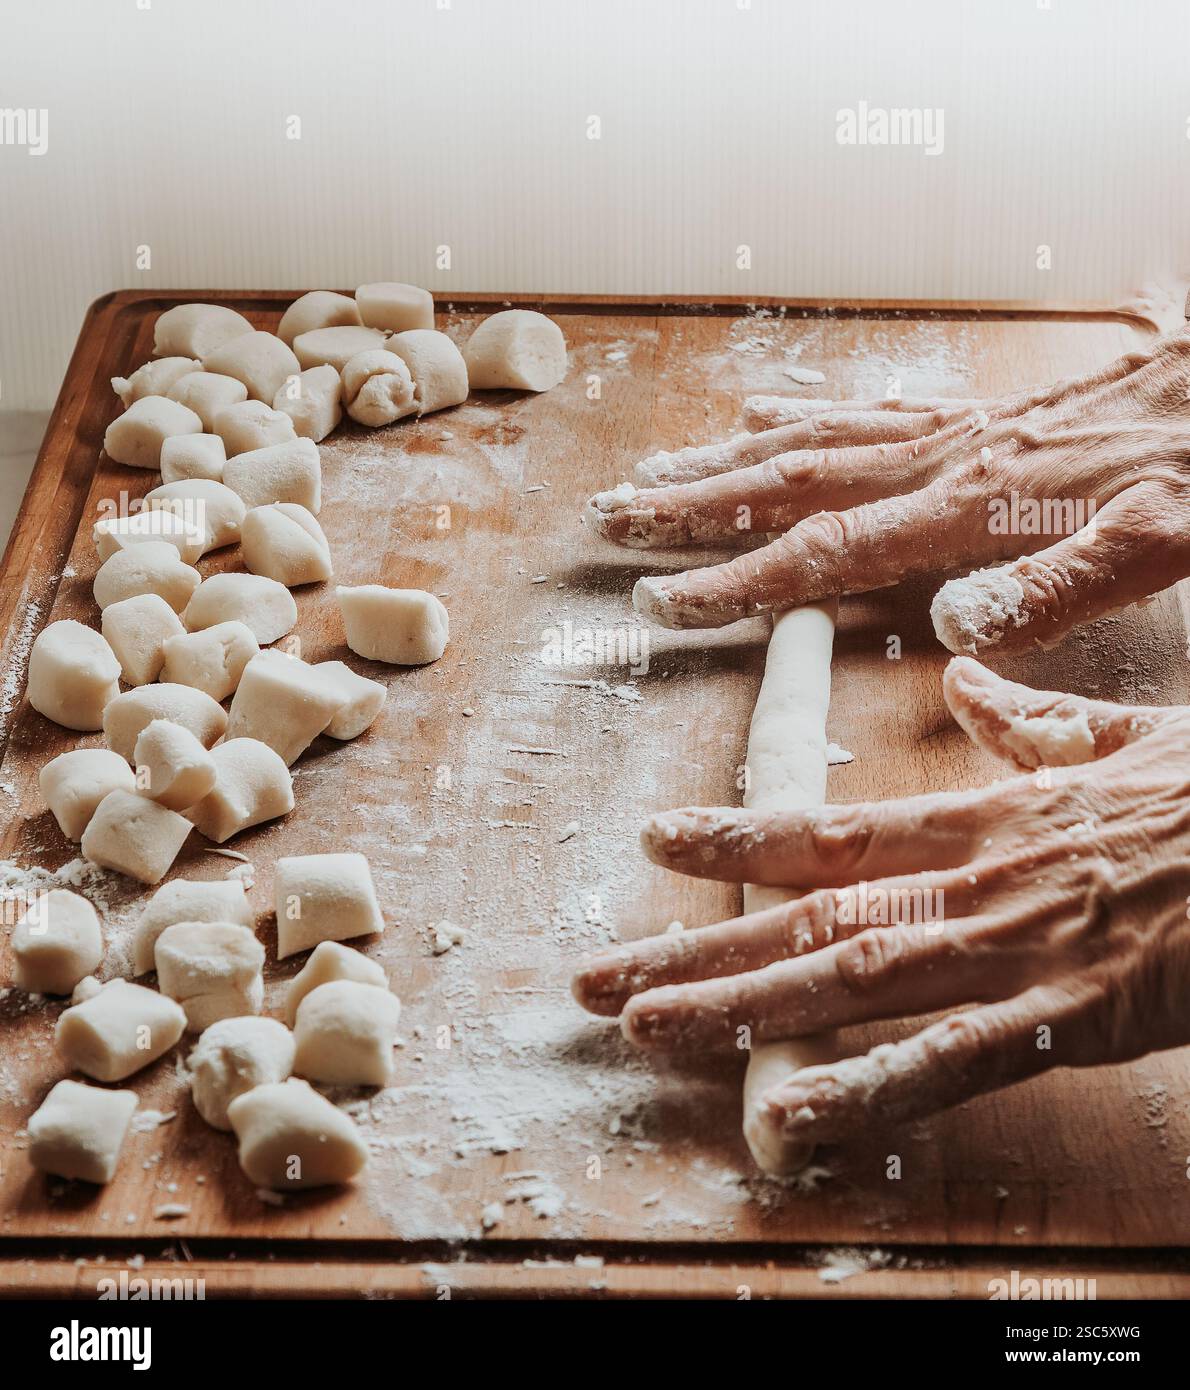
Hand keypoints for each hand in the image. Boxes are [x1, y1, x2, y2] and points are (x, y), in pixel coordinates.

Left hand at [572, 659, 1189, 1151]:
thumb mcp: (1118, 738)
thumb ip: (1028, 720)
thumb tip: (964, 677)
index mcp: (986, 816)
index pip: (834, 827)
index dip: (738, 835)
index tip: (656, 843)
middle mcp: (977, 878)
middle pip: (809, 915)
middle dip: (695, 948)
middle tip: (595, 977)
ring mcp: (1019, 948)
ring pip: (851, 979)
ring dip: (739, 1007)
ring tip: (644, 1030)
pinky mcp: (1076, 1017)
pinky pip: (956, 1061)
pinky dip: (869, 1090)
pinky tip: (788, 1118)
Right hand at [585, 330, 1189, 653]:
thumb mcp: (1157, 540)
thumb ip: (1057, 586)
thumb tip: (948, 620)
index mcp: (967, 509)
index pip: (825, 551)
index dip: (736, 579)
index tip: (660, 597)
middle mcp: (937, 464)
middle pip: (788, 485)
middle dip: (693, 507)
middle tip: (613, 517)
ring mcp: (945, 434)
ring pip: (808, 444)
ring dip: (722, 462)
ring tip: (651, 474)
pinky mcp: (965, 418)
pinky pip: (857, 414)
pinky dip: (792, 418)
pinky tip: (750, 416)